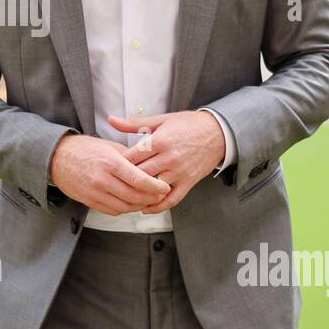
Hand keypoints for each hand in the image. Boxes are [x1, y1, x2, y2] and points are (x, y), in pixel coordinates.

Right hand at [49, 134, 170, 215]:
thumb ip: (129, 156)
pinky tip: (132, 203)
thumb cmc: (84, 149)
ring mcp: (95, 192)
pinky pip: (113, 210)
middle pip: (134, 196)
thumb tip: (148, 165)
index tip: (164, 187)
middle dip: (151, 198)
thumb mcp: (108, 146)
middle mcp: (102, 179)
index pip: (139, 180)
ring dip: (140, 206)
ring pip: (125, 207)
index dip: (155, 186)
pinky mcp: (89, 201)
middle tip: (161, 195)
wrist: (57, 158)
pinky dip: (126, 209)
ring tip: (148, 200)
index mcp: (110, 162)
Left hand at [111, 110, 225, 213]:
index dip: (119, 164)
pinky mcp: (189, 182)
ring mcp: (180, 172)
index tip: (110, 167)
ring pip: (154, 188)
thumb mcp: (161, 120)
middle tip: (114, 184)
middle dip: (126, 180)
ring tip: (126, 197)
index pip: (133, 157)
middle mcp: (169, 157)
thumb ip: (134, 123)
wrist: (218, 132)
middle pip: (141, 174)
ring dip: (139, 194)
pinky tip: (145, 208)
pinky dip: (158, 207)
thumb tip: (111, 120)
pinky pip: (172, 199)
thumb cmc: (189, 124)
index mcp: (160, 140)